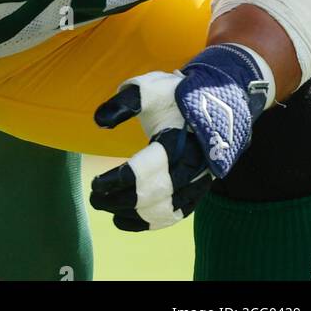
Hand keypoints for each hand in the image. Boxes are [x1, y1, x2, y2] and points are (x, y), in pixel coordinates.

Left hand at [89, 44, 271, 230]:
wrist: (216, 100)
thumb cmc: (176, 95)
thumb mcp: (148, 88)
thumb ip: (124, 103)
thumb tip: (99, 121)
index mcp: (177, 141)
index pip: (145, 170)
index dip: (118, 180)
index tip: (96, 184)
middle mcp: (191, 165)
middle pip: (154, 194)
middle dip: (121, 200)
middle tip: (94, 199)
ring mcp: (198, 180)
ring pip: (165, 209)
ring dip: (134, 214)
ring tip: (107, 209)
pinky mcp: (199, 189)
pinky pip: (176, 214)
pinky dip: (151, 222)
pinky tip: (126, 220)